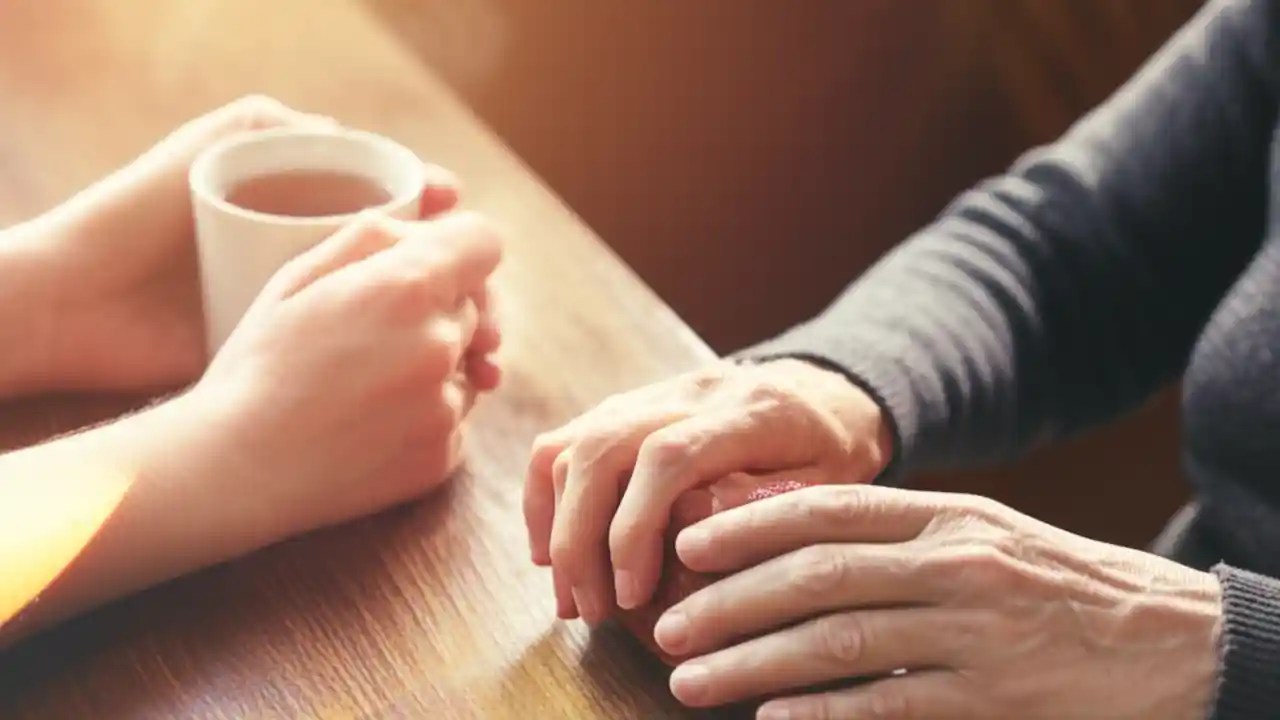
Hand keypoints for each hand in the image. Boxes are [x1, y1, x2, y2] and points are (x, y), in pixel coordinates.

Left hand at [14, 95, 479, 393]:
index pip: (413, 217)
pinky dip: (423, 386)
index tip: (463, 238)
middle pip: (428, 282)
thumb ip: (277, 125)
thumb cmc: (146, 217)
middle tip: (488, 324)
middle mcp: (330, 265)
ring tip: (483, 365)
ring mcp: (321, 319)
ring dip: (462, 347)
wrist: (81, 301)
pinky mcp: (306, 365)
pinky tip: (452, 395)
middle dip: (473, 299)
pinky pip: (381, 373)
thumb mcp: (212, 147)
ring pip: (416, 333)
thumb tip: (356, 138)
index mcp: (320, 212)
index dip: (449, 226)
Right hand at [178, 210, 500, 542]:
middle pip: (475, 305)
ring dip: (437, 362)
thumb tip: (431, 230)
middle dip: (440, 306)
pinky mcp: (443, 456)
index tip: (435, 262)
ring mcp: (445, 406)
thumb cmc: (258, 363)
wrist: (234, 467)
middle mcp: (439, 344)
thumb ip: (375, 236)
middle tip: (376, 329)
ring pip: (468, 363)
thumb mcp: (298, 276)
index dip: (459, 247)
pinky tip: (370, 420)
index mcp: (407, 287)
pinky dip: (426, 412)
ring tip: (366, 379)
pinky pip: (455, 415)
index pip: (484, 241)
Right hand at [523, 358, 892, 623]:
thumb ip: (768, 512)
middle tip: (593, 610)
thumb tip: (691, 553)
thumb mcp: (831, 487)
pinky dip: (546, 499)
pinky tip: (553, 554)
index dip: (636, 526)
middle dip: (582, 538)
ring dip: (558, 525)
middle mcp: (690, 391)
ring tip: (573, 596)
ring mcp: (650, 394)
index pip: (667, 456)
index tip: (632, 592)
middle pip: (603, 447)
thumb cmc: (833, 450)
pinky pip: (564, 442)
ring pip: (573, 443)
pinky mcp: (626, 408)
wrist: (825, 391)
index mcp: (750, 411)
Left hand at [656, 485, 1222, 719]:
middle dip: (731, 602)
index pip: (828, 509)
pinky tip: (772, 719)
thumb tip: (800, 545)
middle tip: (668, 627)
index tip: (689, 546)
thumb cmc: (1056, 583)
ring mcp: (974, 632)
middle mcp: (954, 564)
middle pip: (817, 576)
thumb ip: (902, 537)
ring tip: (692, 680)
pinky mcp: (993, 698)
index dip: (749, 525)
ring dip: (754, 662)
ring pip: (839, 642)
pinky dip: (824, 713)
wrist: (1166, 639)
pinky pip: (890, 706)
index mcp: (947, 517)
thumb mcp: (983, 534)